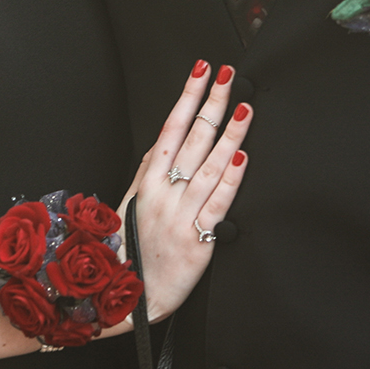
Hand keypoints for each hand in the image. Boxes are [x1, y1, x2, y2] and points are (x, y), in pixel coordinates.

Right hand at [119, 60, 250, 321]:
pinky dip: (230, 180)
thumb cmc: (129, 248)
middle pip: (193, 138)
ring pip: (209, 165)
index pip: (170, 126)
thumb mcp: (133, 200)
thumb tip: (167, 135)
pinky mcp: (198, 239)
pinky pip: (218, 204)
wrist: (124, 297)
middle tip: (229, 75)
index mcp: (148, 179)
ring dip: (229, 133)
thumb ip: (151, 168)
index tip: (202, 70)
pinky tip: (242, 158)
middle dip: (212, 102)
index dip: (187, 96)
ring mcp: (181, 214)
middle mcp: (164, 192)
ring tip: (245, 107)